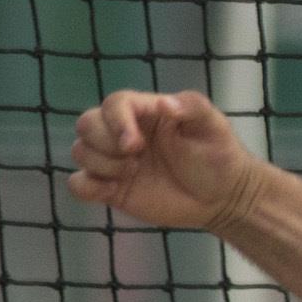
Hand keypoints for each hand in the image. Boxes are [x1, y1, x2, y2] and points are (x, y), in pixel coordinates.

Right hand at [66, 89, 267, 231]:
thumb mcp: (213, 125)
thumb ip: (191, 107)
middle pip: (86, 124)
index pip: (113, 104)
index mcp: (145, 112)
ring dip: (101, 165)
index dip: (116, 122)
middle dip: (104, 143)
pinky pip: (78, 184)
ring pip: (80, 152)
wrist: (223, 197)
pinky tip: (113, 191)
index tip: (134, 146)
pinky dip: (86, 187)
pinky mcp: (112, 190)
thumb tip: (163, 104)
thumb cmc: (219, 155)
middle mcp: (124, 133)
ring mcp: (116, 162)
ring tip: (132, 174)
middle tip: (136, 160)